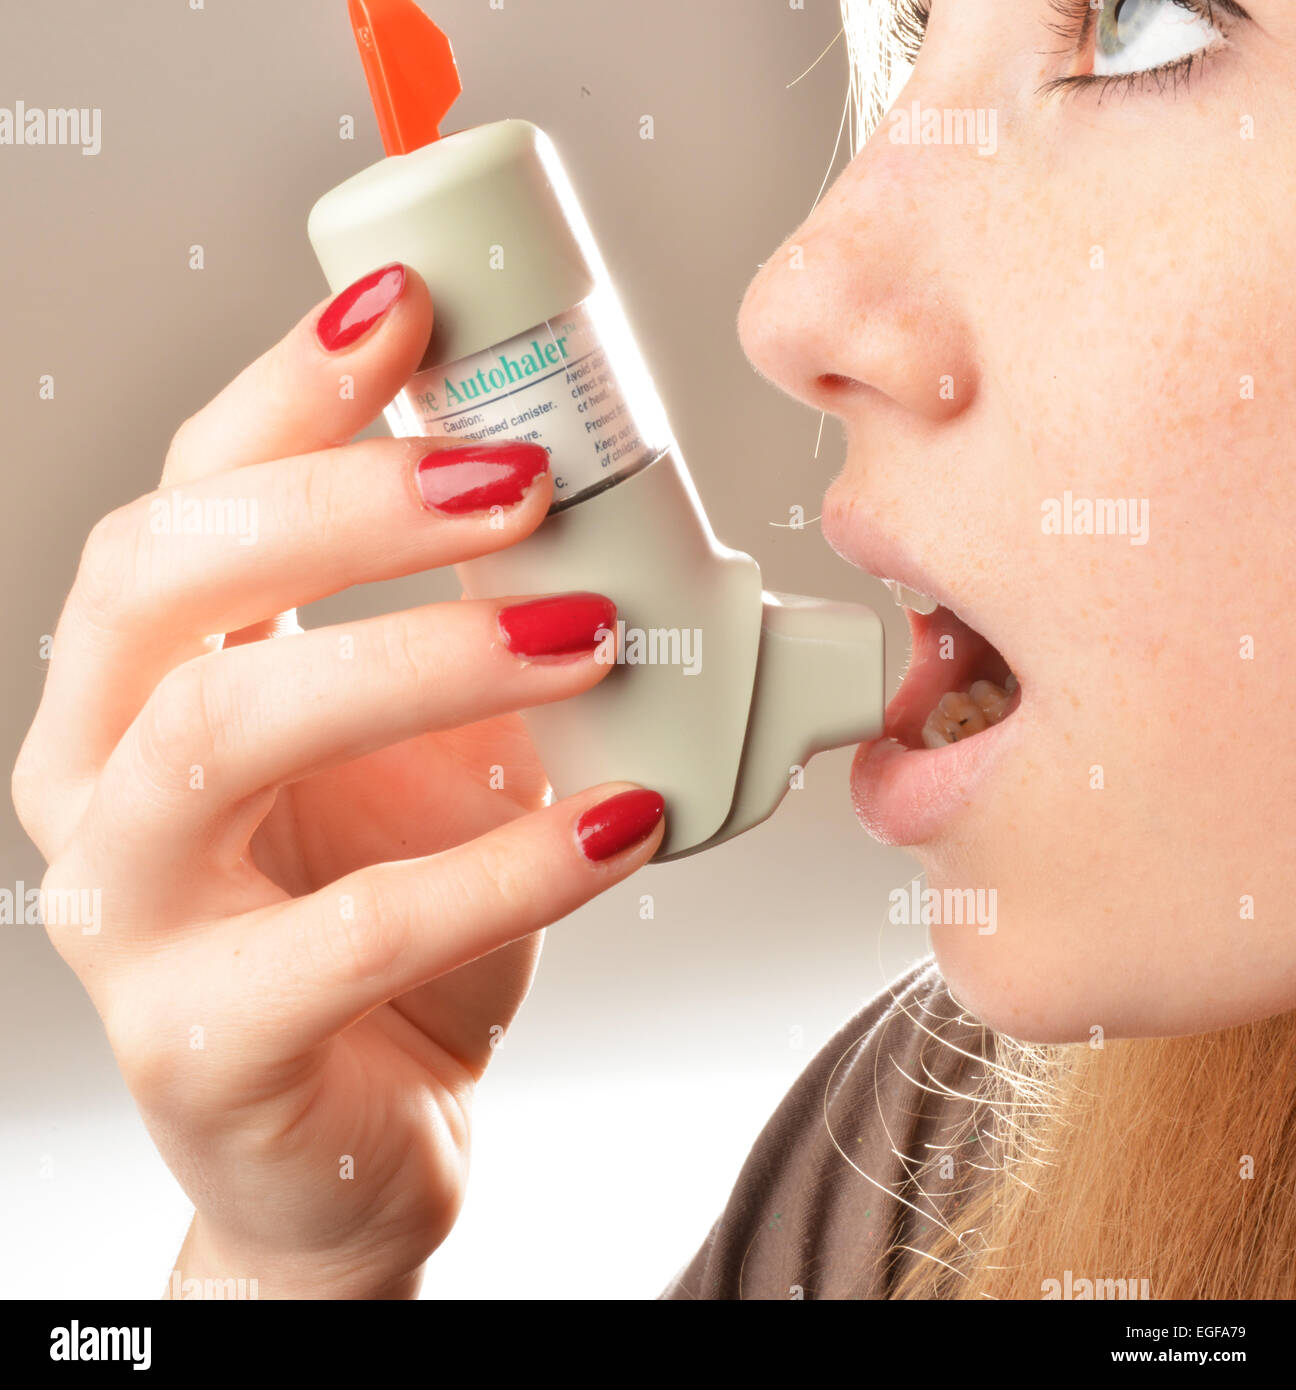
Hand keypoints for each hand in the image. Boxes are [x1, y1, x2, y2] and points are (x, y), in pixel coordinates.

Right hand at [11, 264, 663, 1297]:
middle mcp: (100, 775)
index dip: (289, 388)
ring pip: (219, 740)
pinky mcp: (201, 1042)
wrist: (362, 1125)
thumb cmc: (396, 926)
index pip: (189, 494)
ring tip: (589, 631)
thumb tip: (613, 513)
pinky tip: (618, 823)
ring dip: (419, 660)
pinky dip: (503, 868)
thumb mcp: (437, 754)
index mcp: (150, 679)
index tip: (415, 306)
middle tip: (519, 474)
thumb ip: (482, 637)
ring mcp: (128, 915)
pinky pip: (350, 935)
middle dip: (343, 502)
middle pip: (159, 580)